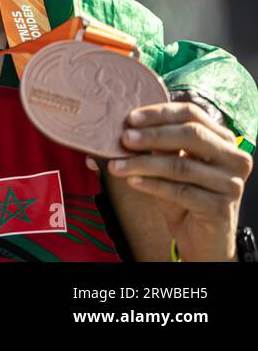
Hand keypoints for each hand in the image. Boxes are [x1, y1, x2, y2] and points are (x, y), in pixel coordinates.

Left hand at [110, 101, 252, 260]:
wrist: (201, 237)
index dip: (159, 113)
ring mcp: (231, 184)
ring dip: (143, 164)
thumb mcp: (170, 164)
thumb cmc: (184, 195)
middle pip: (191, 135)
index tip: (130, 118)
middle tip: (124, 138)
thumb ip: (158, 145)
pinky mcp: (221, 208)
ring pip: (182, 165)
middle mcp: (234, 158)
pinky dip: (152, 185)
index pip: (192, 114)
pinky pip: (181, 191)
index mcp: (222, 139)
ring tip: (116, 165)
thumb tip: (128, 128)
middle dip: (153, 135)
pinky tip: (132, 181)